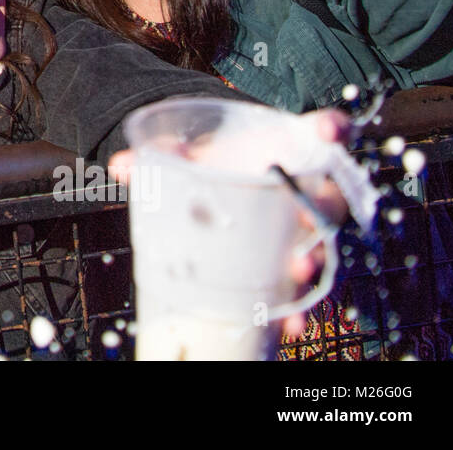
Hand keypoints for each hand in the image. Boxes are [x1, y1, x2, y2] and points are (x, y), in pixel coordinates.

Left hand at [108, 107, 353, 337]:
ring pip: (323, 243)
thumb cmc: (213, 164)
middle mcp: (306, 188)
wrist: (214, 187)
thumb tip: (121, 165)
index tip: (328, 132)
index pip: (322, 132)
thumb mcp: (189, 155)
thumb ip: (159, 155)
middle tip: (303, 219)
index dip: (332, 129)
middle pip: (328, 196)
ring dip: (315, 258)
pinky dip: (300, 307)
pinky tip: (289, 323)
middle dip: (321, 209)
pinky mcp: (293, 263)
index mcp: (287, 149)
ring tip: (297, 271)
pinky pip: (307, 286)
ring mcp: (304, 227)